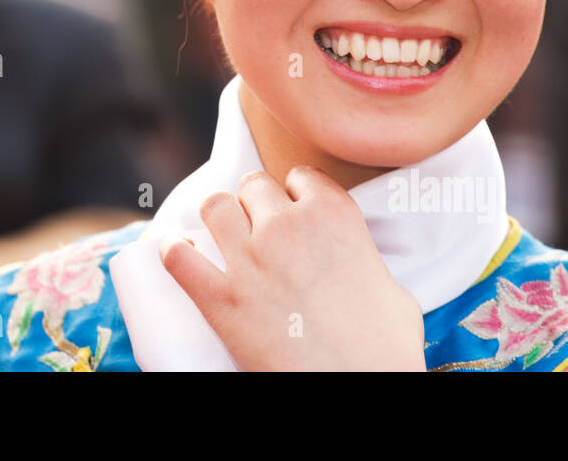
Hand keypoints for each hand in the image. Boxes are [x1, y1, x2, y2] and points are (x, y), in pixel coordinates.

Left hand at [160, 166, 425, 370]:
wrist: (358, 389)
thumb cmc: (385, 350)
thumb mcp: (393, 289)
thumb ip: (363, 261)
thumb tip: (354, 265)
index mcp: (335, 215)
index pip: (301, 178)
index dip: (296, 195)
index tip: (294, 211)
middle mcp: (288, 226)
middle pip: (254, 186)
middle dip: (256, 204)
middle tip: (261, 229)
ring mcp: (250, 259)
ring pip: (215, 206)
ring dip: (219, 219)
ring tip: (223, 237)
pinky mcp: (221, 298)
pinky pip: (178, 257)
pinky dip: (175, 253)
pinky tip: (180, 255)